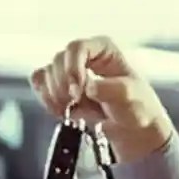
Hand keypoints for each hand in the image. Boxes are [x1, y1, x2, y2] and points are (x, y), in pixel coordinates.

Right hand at [30, 36, 173, 162]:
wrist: (133, 131)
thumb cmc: (138, 108)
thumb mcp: (131, 97)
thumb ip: (110, 89)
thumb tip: (88, 86)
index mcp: (103, 49)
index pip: (77, 47)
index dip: (72, 68)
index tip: (78, 91)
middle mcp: (84, 56)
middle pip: (58, 60)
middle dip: (62, 84)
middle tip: (75, 104)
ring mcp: (70, 71)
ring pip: (46, 73)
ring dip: (54, 94)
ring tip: (70, 110)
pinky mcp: (60, 87)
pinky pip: (41, 85)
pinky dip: (46, 98)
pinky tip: (60, 111)